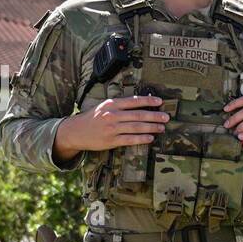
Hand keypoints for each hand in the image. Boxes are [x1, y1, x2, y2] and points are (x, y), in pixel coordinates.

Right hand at [54, 95, 169, 159]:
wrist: (76, 131)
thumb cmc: (93, 117)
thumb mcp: (104, 106)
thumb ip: (119, 105)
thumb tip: (139, 103)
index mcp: (111, 104)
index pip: (133, 101)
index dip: (148, 101)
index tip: (160, 101)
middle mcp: (113, 115)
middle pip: (138, 115)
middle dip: (154, 116)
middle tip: (166, 117)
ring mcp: (112, 128)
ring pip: (136, 127)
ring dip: (151, 128)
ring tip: (161, 128)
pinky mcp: (111, 140)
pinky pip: (130, 139)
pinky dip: (141, 139)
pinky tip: (150, 138)